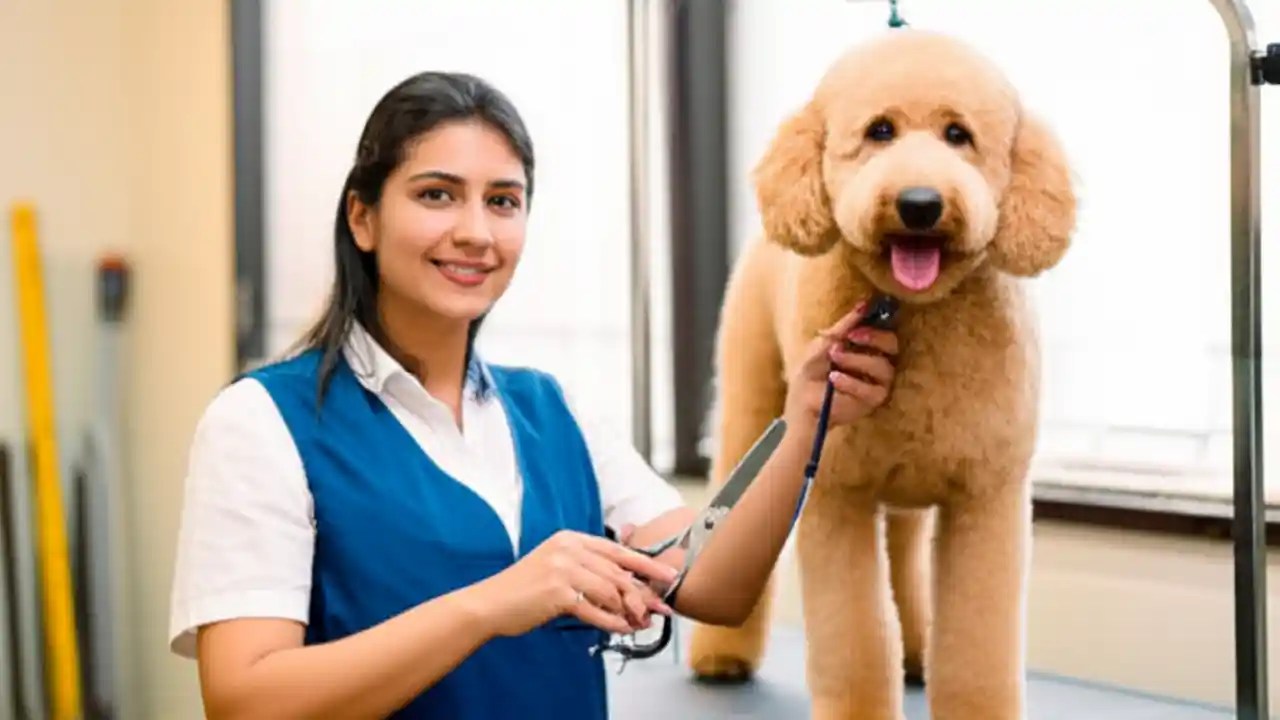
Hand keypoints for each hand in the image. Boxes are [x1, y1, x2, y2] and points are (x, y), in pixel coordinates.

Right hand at [468, 530, 676, 638]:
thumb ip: (590, 570)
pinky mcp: (558, 593)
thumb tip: (628, 586)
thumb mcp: (558, 567)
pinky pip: (596, 610)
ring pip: (611, 591)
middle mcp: (569, 549)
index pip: (618, 550)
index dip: (646, 563)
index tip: (669, 575)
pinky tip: (622, 629)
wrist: (491, 603)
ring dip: (629, 611)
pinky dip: (612, 621)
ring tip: (640, 623)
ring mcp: (563, 569)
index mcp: (571, 539)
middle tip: (661, 608)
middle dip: (644, 593)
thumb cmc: (526, 589)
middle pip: (618, 573)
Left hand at [784, 300, 898, 428]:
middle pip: (893, 344)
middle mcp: (877, 361)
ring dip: (856, 360)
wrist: (802, 400)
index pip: (883, 329)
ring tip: (834, 357)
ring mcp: (878, 382)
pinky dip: (851, 382)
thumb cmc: (812, 370)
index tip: (855, 323)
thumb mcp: (823, 343)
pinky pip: (872, 390)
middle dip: (874, 337)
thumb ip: (843, 327)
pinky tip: (833, 378)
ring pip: (883, 367)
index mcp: (867, 346)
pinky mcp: (874, 400)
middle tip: (852, 336)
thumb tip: (863, 305)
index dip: (873, 323)